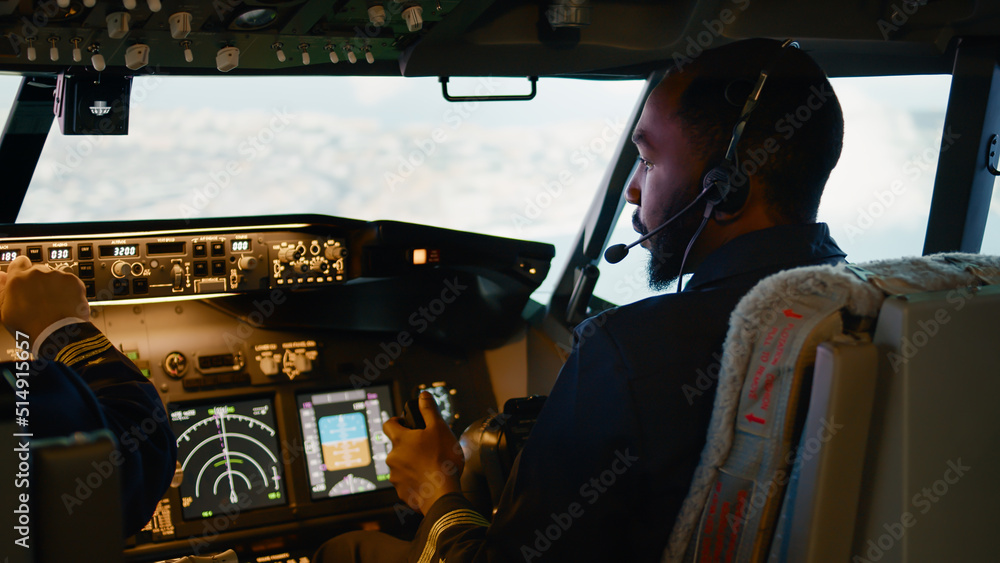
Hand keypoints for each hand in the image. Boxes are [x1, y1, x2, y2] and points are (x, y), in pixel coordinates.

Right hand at [0, 255, 88, 342]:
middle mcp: (37, 273)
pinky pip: (70, 282)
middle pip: (38, 271)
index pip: (19, 262)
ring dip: (54, 286)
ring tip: (53, 305)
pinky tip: (65, 304)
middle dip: (38, 282)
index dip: (22, 271)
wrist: (58, 335)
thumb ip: (2, 290)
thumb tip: (1, 276)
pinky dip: (69, 290)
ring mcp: (57, 276)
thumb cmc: (30, 327)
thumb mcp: (6, 311)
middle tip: (40, 300)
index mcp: (18, 278)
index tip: (25, 280)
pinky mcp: (74, 281)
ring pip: (55, 276)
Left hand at [384, 391, 464, 513]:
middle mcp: (393, 458)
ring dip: (412, 464)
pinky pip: (407, 483)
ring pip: (402, 466)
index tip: (406, 423)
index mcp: (400, 440)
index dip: (397, 421)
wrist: (442, 494)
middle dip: (410, 446)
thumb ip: (429, 410)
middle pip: (398, 447)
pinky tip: (429, 481)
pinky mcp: (402, 492)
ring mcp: (396, 477)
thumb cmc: (442, 460)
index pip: (388, 424)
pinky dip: (416, 481)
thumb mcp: (439, 428)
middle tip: (428, 448)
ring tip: (431, 466)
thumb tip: (423, 395)